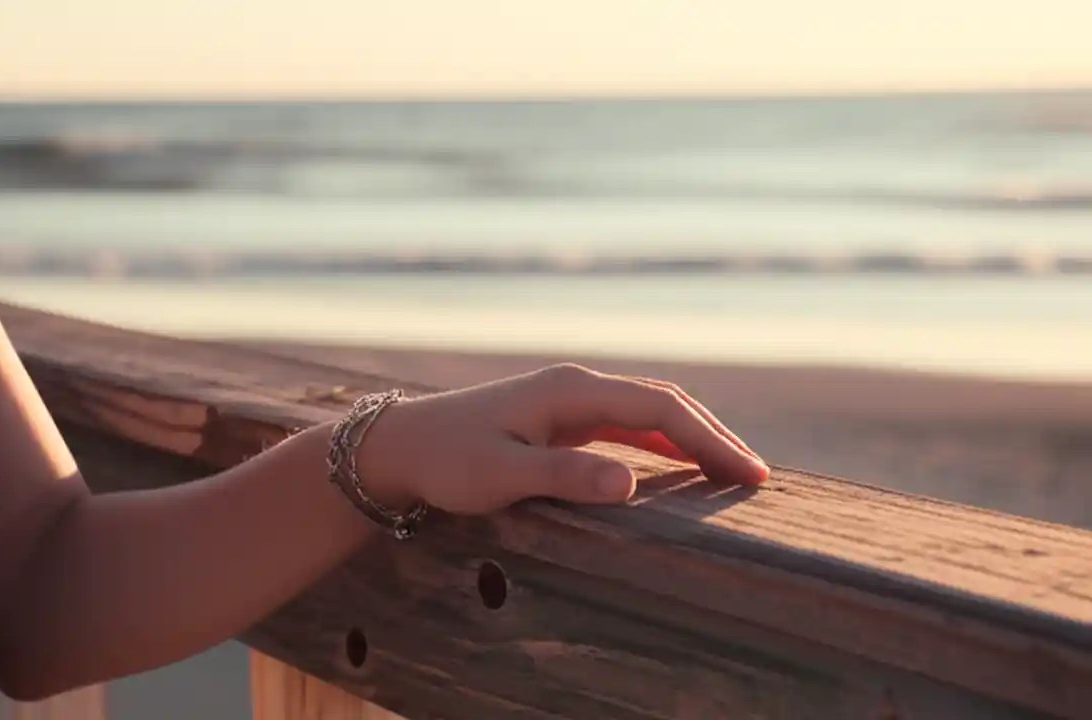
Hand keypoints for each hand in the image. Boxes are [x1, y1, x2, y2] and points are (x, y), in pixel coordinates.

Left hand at [358, 364, 768, 515]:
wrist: (398, 446)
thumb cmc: (444, 460)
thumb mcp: (500, 475)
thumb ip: (564, 478)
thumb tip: (630, 485)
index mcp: (570, 390)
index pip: (660, 410)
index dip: (709, 440)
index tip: (749, 476)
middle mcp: (576, 387)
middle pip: (664, 405)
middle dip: (713, 437)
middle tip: (756, 479)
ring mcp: (569, 401)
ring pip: (648, 414)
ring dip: (691, 440)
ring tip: (733, 475)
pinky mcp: (559, 420)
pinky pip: (625, 429)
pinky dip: (661, 446)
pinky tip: (679, 471)